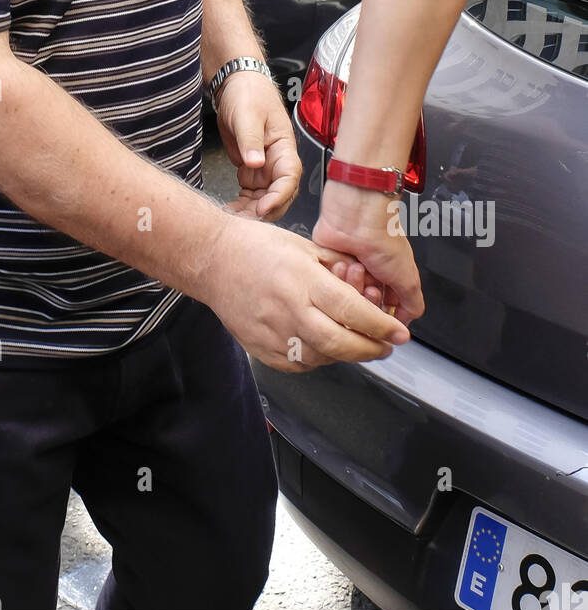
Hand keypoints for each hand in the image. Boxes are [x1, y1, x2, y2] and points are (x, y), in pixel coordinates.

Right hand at [206, 216, 410, 373]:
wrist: (211, 260)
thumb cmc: (254, 247)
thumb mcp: (304, 245)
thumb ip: (336, 266)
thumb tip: (365, 286)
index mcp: (302, 279)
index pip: (352, 311)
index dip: (381, 326)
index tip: (398, 333)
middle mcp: (289, 310)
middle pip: (341, 343)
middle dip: (371, 349)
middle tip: (385, 347)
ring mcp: (274, 333)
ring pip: (323, 357)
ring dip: (345, 354)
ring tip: (356, 343)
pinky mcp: (262, 349)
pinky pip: (300, 364)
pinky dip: (318, 358)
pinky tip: (323, 345)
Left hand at [215, 69, 301, 220]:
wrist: (236, 87)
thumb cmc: (248, 94)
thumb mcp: (247, 114)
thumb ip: (250, 139)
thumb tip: (254, 163)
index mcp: (284, 147)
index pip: (290, 177)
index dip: (279, 196)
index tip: (263, 207)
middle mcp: (277, 162)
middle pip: (279, 195)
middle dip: (265, 211)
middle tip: (244, 221)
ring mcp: (265, 169)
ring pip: (264, 201)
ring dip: (251, 213)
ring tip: (232, 219)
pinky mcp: (251, 173)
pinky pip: (250, 197)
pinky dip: (241, 207)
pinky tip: (229, 212)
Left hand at [312, 179, 424, 326]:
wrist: (357, 217)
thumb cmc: (382, 237)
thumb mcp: (407, 278)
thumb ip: (411, 304)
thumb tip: (405, 324)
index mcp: (391, 277)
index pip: (383, 310)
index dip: (382, 313)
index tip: (382, 312)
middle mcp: (370, 274)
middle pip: (363, 305)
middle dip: (366, 297)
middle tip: (370, 285)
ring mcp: (349, 269)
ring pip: (346, 296)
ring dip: (352, 283)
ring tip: (357, 267)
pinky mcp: (330, 264)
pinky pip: (330, 284)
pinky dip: (337, 275)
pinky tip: (343, 264)